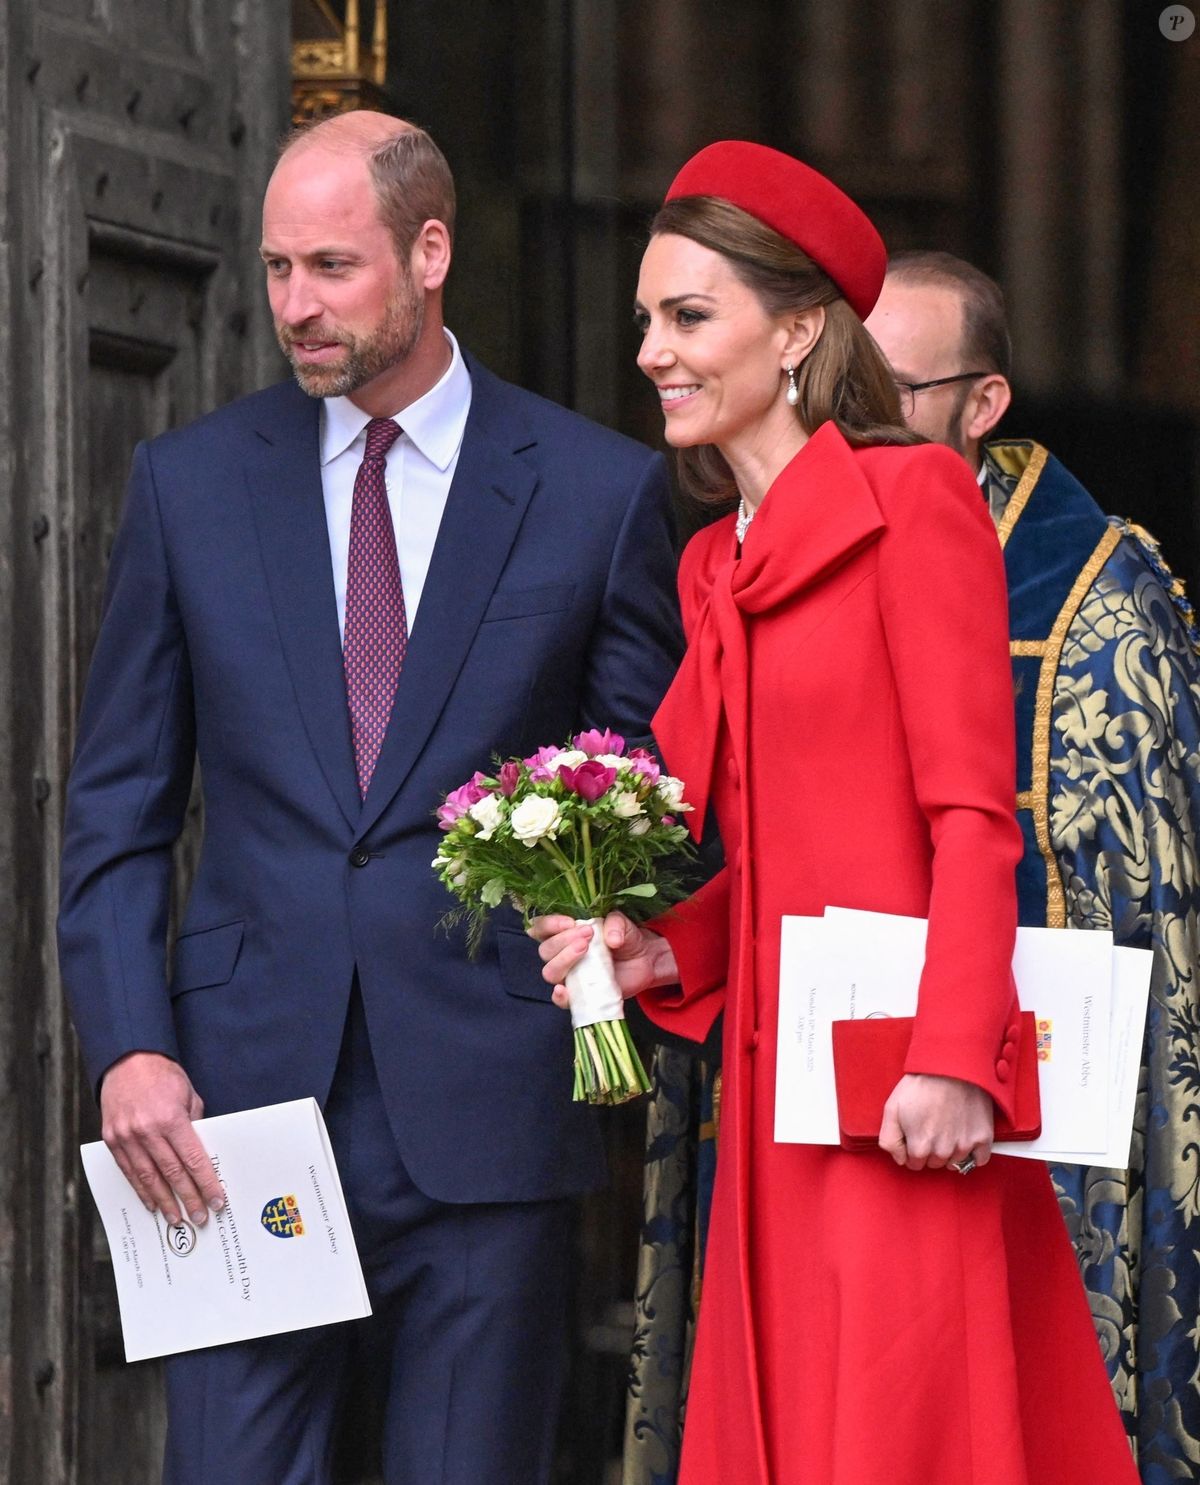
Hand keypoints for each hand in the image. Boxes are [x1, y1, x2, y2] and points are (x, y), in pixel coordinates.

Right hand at [99, 1051, 224, 1225]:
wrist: (127, 1060)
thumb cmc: (162, 1075)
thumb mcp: (188, 1094)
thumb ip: (195, 1124)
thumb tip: (201, 1152)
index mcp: (171, 1119)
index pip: (193, 1160)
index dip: (205, 1183)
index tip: (216, 1200)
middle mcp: (147, 1131)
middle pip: (172, 1173)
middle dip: (188, 1198)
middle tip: (200, 1216)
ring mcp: (127, 1137)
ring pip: (148, 1178)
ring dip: (164, 1201)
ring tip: (177, 1218)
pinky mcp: (112, 1140)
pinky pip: (128, 1171)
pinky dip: (141, 1189)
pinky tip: (152, 1202)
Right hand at [529, 911, 676, 1009]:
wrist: (644, 960)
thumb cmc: (626, 938)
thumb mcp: (623, 924)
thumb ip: (616, 924)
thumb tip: (612, 939)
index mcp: (565, 932)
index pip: (542, 927)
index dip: (549, 924)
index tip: (569, 922)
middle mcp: (561, 954)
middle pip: (545, 950)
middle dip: (563, 941)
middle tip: (587, 935)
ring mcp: (569, 976)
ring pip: (550, 972)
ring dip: (564, 960)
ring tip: (586, 950)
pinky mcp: (579, 995)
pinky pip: (562, 1000)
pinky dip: (559, 996)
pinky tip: (564, 990)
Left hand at [878, 1073, 993, 1172]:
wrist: (951, 1067)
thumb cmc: (922, 1084)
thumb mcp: (892, 1108)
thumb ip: (889, 1139)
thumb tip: (899, 1158)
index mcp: (919, 1147)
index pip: (914, 1164)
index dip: (913, 1148)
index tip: (917, 1132)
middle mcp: (943, 1152)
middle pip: (934, 1163)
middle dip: (931, 1149)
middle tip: (932, 1124)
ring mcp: (964, 1147)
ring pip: (954, 1162)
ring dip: (950, 1150)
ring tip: (947, 1124)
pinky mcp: (983, 1139)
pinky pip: (979, 1160)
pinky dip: (973, 1153)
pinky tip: (965, 1135)